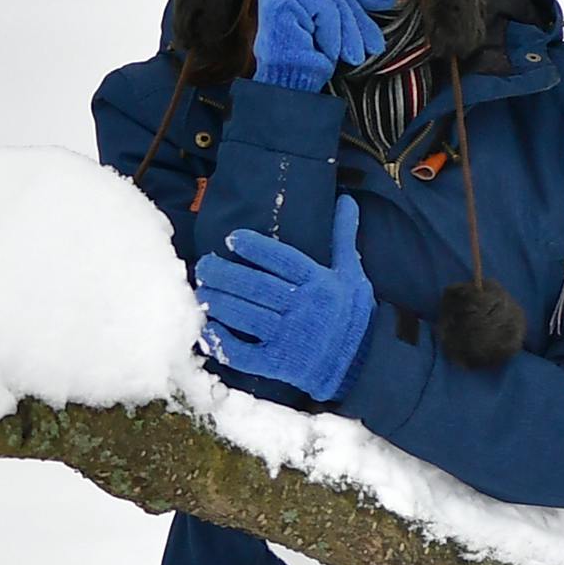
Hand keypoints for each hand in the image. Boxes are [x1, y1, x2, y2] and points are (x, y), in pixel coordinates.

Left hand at [195, 204, 376, 401]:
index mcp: (320, 284)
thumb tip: (345, 199)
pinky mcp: (279, 363)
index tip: (232, 238)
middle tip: (204, 264)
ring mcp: (289, 338)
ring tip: (201, 290)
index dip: (256, 248)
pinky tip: (208, 328)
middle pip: (257, 286)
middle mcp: (303, 309)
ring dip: (219, 302)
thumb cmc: (352, 316)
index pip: (283, 261)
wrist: (362, 365)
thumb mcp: (353, 274)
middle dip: (225, 274)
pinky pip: (245, 353)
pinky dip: (224, 342)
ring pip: (246, 316)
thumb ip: (344, 237)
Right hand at [252, 0, 396, 89]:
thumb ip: (353, 13)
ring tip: (351, 56)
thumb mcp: (336, 36)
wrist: (286, 92)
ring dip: (347, 33)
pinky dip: (332, 33)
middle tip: (374, 45)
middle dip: (359, 22)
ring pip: (332, 0)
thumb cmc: (306, 71)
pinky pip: (322, 8)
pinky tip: (328, 53)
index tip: (387, 1)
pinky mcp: (281, 2)